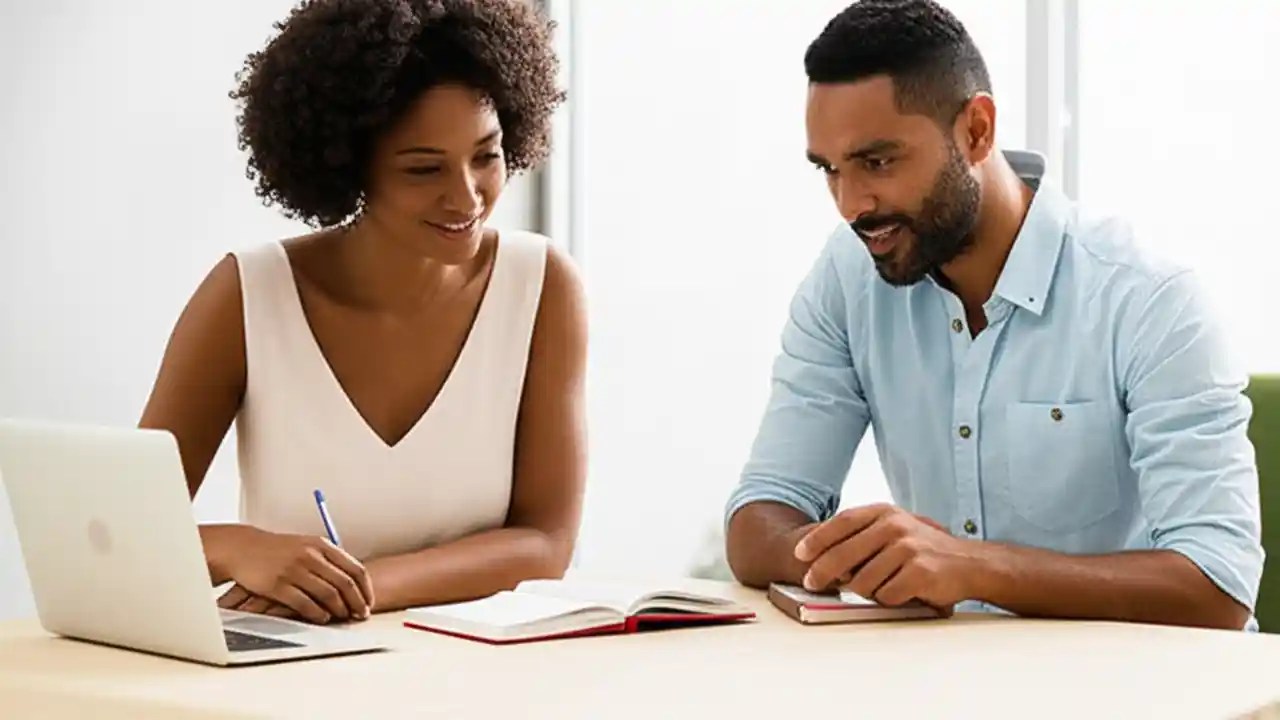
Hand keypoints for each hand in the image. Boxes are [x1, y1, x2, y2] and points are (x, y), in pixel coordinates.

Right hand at [215, 525, 373, 623]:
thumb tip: (352, 579)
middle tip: (361, 615)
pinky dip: (318, 613)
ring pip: (328, 594)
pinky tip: (323, 618)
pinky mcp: (278, 585)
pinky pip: (305, 603)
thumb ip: (327, 559)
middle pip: (345, 583)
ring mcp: (295, 570)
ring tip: (344, 618)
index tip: (369, 602)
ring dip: (340, 610)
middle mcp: (311, 556)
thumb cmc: (277, 550)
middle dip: (357, 603)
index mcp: (321, 545)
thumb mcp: (306, 545)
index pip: (355, 568)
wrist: (243, 548)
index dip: (366, 589)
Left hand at [794, 504, 979, 612]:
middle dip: (822, 572)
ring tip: (883, 586)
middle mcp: (894, 526)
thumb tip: (821, 558)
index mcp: (885, 513)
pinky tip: (902, 592)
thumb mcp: (893, 530)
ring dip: (866, 591)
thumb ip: (862, 537)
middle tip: (812, 584)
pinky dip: (889, 600)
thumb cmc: (923, 550)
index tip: (799, 554)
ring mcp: (907, 548)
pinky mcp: (919, 572)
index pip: (842, 523)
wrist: (969, 563)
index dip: (818, 539)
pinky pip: (886, 595)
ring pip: (863, 581)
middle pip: (844, 554)